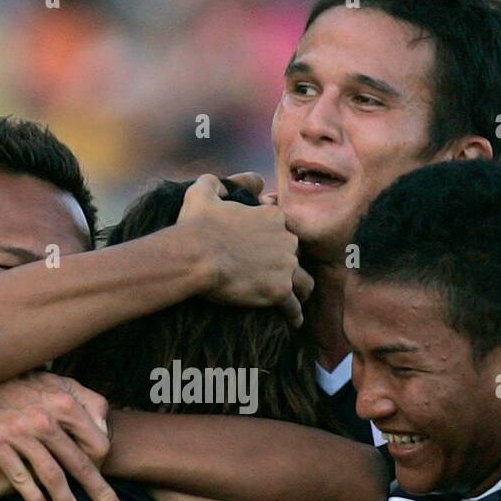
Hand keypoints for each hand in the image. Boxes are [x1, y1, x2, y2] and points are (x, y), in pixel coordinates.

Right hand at [0, 372, 121, 500]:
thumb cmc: (23, 386)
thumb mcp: (59, 383)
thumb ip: (87, 401)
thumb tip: (104, 428)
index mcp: (65, 403)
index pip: (97, 443)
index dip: (103, 463)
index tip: (102, 477)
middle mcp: (44, 419)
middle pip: (79, 464)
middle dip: (99, 493)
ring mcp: (19, 432)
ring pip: (52, 477)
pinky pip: (20, 479)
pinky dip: (34, 499)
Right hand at [178, 174, 311, 328]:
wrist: (196, 256)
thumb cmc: (197, 224)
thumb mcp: (204, 191)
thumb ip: (222, 181)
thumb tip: (246, 180)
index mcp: (273, 216)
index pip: (284, 227)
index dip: (275, 238)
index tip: (266, 249)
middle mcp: (286, 240)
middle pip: (295, 253)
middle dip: (287, 263)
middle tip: (275, 275)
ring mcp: (285, 266)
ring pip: (303, 281)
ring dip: (299, 289)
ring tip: (293, 298)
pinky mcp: (279, 290)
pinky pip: (294, 307)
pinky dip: (294, 314)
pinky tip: (294, 321)